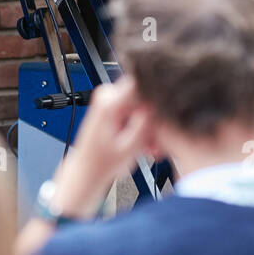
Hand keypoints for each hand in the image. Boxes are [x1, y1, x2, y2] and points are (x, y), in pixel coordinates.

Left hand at [51, 77, 152, 219]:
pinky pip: (135, 111)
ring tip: (151, 148)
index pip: (143, 83)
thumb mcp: (130, 146)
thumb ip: (145, 122)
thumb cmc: (100, 163)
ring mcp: (109, 99)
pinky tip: (145, 145)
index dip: (158, 98)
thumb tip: (158, 103)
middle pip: (144, 97)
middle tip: (158, 143)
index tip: (166, 115)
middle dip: (155, 120)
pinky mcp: (113, 106)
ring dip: (150, 127)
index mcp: (108, 102)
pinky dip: (142, 127)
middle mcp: (107, 95)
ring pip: (142, 106)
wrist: (86, 171)